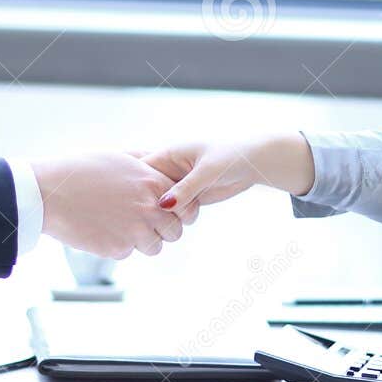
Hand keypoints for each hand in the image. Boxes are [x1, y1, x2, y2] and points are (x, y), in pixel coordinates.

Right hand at [32, 152, 197, 258]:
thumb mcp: (118, 158)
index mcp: (153, 183)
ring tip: (120, 224)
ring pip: (154, 246)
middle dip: (162, 229)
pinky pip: (128, 252)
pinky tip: (101, 229)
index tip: (169, 212)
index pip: (188, 206)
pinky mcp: (117, 249)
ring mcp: (135, 231)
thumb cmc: (80, 171)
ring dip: (142, 240)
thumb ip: (146, 163)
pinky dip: (118, 245)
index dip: (180, 212)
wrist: (49, 194)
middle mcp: (149, 209)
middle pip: (175, 231)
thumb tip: (162, 166)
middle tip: (143, 222)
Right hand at [143, 134, 314, 213]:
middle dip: (144, 204)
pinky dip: (173, 219)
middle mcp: (168, 170)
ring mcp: (177, 185)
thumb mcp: (207, 172)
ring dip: (161, 214)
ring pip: (159, 203)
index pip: (139, 169)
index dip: (130, 184)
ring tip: (163, 224)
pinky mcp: (187, 197)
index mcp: (167, 155)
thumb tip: (164, 206)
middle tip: (144, 220)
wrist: (253, 163)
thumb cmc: (230, 157)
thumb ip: (186, 189)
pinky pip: (174, 211)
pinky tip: (174, 226)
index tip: (128, 203)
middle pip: (145, 190)